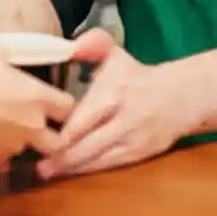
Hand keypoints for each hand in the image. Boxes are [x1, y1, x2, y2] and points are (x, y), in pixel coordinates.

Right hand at [0, 47, 74, 170]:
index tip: (57, 103)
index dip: (64, 105)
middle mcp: (32, 127)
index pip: (68, 106)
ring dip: (18, 143)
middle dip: (53, 138)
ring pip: (25, 150)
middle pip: (58, 142)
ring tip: (1, 132)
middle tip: (42, 129)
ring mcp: (13, 148)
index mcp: (37, 98)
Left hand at [36, 29, 189, 179]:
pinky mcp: (140, 153)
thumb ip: (94, 44)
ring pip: (98, 158)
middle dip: (61, 155)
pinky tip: (71, 171)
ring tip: (46, 171)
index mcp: (115, 91)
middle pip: (88, 142)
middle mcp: (125, 117)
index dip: (62, 131)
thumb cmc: (135, 76)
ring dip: (71, 166)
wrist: (179, 96)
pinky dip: (89, 169)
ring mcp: (133, 138)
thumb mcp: (116, 55)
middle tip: (37, 163)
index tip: (39, 134)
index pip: (84, 117)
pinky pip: (110, 165)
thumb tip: (75, 45)